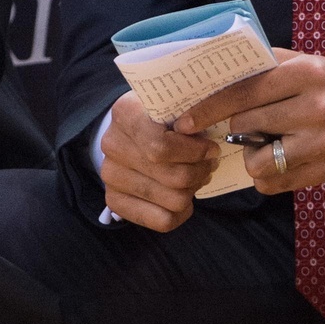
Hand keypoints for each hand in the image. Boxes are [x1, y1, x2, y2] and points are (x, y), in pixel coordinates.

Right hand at [99, 89, 218, 232]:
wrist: (132, 129)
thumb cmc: (162, 115)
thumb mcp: (176, 103)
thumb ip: (192, 114)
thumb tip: (213, 135)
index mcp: (125, 114)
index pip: (161, 148)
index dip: (195, 152)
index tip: (211, 149)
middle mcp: (112, 145)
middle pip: (173, 177)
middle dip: (201, 171)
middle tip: (209, 163)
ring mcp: (111, 176)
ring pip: (173, 200)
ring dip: (193, 189)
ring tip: (197, 176)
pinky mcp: (115, 200)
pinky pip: (162, 221)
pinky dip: (182, 212)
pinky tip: (185, 196)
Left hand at [175, 50, 324, 194]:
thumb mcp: (299, 62)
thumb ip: (261, 66)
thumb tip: (211, 78)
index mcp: (305, 74)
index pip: (244, 93)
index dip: (209, 109)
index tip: (184, 122)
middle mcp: (316, 108)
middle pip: (246, 126)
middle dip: (235, 127)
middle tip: (241, 125)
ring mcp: (323, 143)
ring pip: (258, 162)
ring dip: (252, 155)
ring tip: (264, 144)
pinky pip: (275, 184)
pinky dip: (267, 175)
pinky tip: (279, 159)